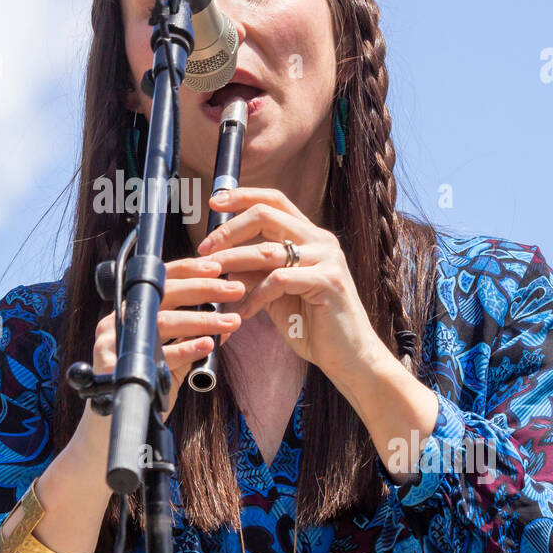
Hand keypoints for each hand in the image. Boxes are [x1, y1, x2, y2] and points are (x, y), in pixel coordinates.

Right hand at [90, 256, 243, 417]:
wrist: (109, 427)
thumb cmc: (145, 386)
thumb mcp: (172, 355)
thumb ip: (192, 336)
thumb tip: (227, 318)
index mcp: (130, 309)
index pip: (160, 279)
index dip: (189, 270)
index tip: (219, 269)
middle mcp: (119, 319)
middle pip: (165, 295)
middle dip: (204, 290)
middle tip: (235, 290)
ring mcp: (113, 341)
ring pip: (163, 322)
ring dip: (202, 320)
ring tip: (230, 322)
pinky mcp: (114, 367)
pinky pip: (157, 355)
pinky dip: (186, 349)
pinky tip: (207, 344)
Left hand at [196, 187, 387, 387]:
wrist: (349, 356)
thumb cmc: (311, 323)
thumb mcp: (275, 292)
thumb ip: (254, 272)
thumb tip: (219, 260)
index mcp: (310, 236)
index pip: (274, 200)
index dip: (242, 197)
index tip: (214, 203)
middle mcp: (320, 240)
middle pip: (266, 215)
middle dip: (229, 230)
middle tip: (204, 249)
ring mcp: (327, 258)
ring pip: (267, 250)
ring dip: (233, 262)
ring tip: (211, 276)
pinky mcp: (328, 281)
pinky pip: (279, 280)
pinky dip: (255, 295)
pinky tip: (244, 312)